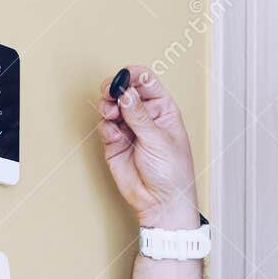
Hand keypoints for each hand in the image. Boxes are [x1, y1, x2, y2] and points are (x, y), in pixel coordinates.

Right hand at [96, 66, 199, 228]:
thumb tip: (125, 91)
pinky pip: (105, 126)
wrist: (161, 202)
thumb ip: (139, 115)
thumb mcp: (158, 139)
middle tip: (109, 93)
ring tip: (111, 115)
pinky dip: (106, 128)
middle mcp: (145, 116)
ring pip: (111, 106)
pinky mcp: (115, 143)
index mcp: (163, 109)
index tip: (121, 77)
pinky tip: (115, 136)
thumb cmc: (172, 173)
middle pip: (124, 90)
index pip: (146, 81)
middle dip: (114, 89)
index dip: (132, 75)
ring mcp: (129, 129)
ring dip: (107, 107)